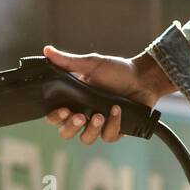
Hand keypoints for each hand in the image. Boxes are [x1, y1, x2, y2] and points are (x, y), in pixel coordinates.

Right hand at [40, 44, 174, 144]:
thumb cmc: (117, 70)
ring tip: (100, 115)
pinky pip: (108, 137)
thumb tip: (46, 50)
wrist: (143, 77)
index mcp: (74, 100)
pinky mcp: (115, 130)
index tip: (62, 110)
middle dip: (70, 127)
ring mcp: (100, 124)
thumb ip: (68, 61)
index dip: (55, 117)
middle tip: (80, 116)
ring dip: (92, 129)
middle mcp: (84, 114)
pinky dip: (113, 125)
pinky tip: (117, 111)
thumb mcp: (91, 64)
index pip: (56, 115)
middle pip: (66, 132)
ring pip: (86, 139)